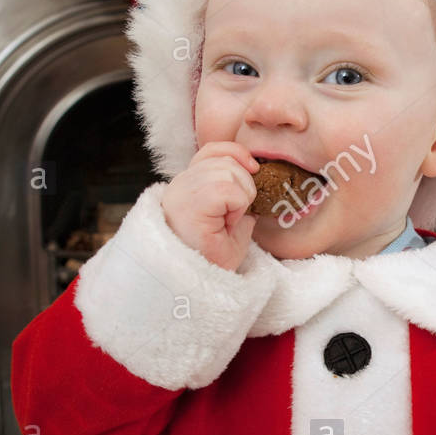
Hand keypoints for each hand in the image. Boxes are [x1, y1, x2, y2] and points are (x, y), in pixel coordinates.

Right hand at [160, 141, 260, 271]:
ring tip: (227, 221)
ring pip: (229, 172)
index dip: (236, 153)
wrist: (197, 284)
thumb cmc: (211, 257)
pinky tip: (226, 223)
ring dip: (241, 198)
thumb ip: (238, 196)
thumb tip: (255, 176)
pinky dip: (237, 205)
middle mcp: (180, 185)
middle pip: (226, 161)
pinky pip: (228, 189)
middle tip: (233, 216)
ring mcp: (182, 192)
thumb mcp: (231, 220)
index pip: (211, 150)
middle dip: (244, 185)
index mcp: (188, 185)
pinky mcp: (189, 204)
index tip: (254, 169)